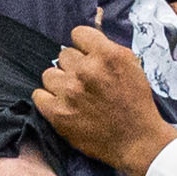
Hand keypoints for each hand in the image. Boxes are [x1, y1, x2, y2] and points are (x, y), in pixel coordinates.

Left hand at [33, 22, 176, 175]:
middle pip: (64, 55)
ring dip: (59, 83)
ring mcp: (70, 92)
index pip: (78, 34)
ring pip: (49, 74)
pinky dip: (48, 100)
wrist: (138, 141)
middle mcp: (87, 70)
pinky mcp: (58, 113)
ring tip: (74, 96)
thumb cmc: (136, 104)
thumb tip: (86, 35)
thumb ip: (107, 48)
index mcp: (107, 55)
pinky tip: (62, 106)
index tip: (88, 59)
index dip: (83, 48)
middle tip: (86, 84)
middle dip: (74, 68)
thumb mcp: (131, 65)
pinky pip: (38, 95)